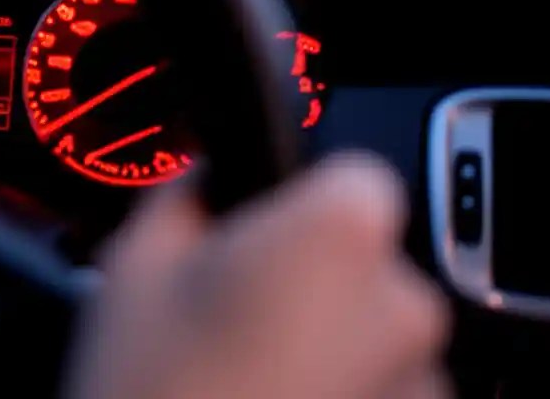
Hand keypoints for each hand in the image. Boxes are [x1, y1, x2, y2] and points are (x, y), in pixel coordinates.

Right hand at [66, 153, 449, 398]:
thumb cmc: (151, 390)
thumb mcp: (132, 262)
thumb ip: (183, 195)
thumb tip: (205, 179)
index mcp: (339, 233)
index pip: (344, 173)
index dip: (287, 202)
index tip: (244, 233)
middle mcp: (399, 303)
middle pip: (356, 258)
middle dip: (301, 275)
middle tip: (223, 313)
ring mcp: (417, 381)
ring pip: (364, 330)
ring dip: (319, 340)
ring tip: (239, 374)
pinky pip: (374, 389)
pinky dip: (334, 392)